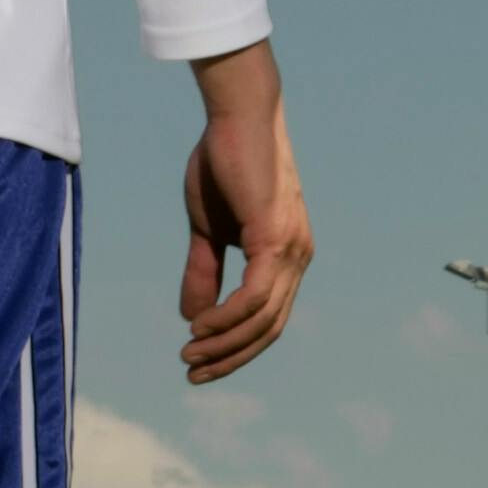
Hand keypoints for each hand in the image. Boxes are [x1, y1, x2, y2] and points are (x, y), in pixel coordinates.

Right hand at [181, 40, 313, 384]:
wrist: (236, 115)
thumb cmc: (223, 162)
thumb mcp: (208, 228)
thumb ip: (203, 271)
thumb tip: (192, 318)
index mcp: (286, 255)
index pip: (269, 318)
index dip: (236, 347)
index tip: (200, 363)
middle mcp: (298, 257)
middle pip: (270, 329)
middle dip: (230, 357)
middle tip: (192, 372)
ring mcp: (292, 249)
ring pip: (262, 319)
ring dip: (223, 343)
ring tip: (189, 353)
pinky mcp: (276, 238)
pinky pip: (255, 297)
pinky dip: (227, 318)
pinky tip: (198, 326)